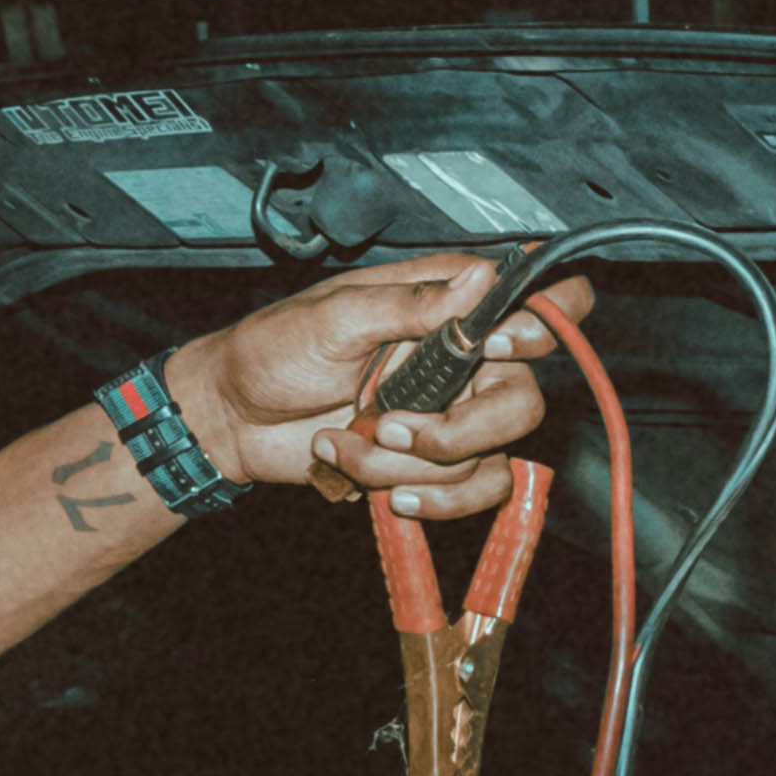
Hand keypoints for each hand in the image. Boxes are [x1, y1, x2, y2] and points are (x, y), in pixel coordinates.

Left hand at [173, 252, 585, 515]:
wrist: (234, 419)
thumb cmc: (273, 350)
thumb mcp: (334, 317)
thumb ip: (410, 303)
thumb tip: (481, 277)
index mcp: (443, 304)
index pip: (533, 300)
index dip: (542, 324)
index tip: (495, 348)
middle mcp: (460, 358)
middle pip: (523, 399)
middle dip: (462, 428)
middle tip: (395, 424)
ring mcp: (450, 414)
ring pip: (489, 455)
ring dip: (413, 464)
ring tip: (349, 445)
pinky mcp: (435, 463)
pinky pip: (475, 491)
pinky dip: (430, 499)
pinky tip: (382, 490)